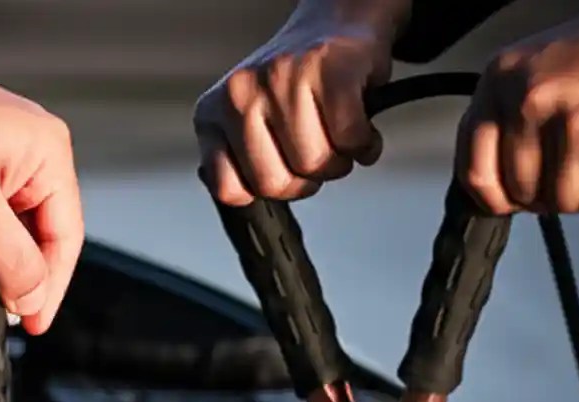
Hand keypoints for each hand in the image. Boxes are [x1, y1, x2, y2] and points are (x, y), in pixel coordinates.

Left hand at [193, 1, 405, 205]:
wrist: (336, 23)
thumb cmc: (293, 83)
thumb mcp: (246, 122)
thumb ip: (236, 160)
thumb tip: (242, 200)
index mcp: (213, 114)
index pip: (229, 188)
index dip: (264, 190)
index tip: (281, 171)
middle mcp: (241, 94)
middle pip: (276, 183)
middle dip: (305, 179)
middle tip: (314, 152)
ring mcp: (283, 79)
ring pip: (315, 165)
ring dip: (338, 159)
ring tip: (335, 132)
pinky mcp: (330, 71)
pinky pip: (351, 140)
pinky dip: (364, 143)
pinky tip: (358, 125)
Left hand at [457, 6, 578, 219]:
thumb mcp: (552, 61)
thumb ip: (511, 107)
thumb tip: (483, 165)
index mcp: (506, 74)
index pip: (471, 161)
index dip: (491, 191)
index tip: (503, 200)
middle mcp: (534, 97)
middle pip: (519, 192)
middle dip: (550, 189)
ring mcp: (576, 126)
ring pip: (562, 204)